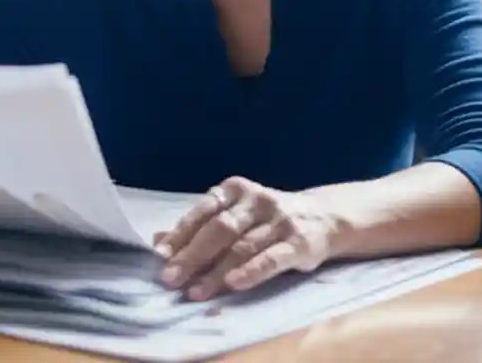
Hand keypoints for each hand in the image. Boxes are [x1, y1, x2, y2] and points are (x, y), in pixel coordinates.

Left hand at [153, 176, 338, 300]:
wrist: (324, 217)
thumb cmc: (266, 218)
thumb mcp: (234, 213)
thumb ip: (199, 225)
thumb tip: (157, 240)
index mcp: (235, 189)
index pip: (202, 210)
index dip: (180, 233)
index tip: (160, 255)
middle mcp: (257, 201)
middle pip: (220, 229)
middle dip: (193, 255)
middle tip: (171, 278)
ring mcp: (280, 221)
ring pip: (242, 247)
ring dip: (216, 271)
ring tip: (195, 291)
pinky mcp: (300, 243)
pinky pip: (272, 259)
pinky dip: (251, 271)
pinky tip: (233, 284)